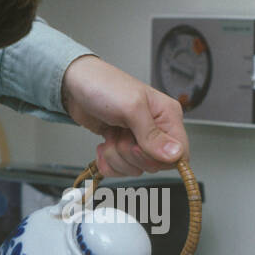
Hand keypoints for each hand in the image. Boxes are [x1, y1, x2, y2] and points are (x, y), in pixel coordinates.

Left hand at [60, 55, 189, 176]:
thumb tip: (175, 154)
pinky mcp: (122, 146)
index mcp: (167, 116)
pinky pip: (121, 169)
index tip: (139, 146)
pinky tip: (104, 144)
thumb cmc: (103, 85)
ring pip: (136, 168)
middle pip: (155, 164)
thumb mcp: (131, 107)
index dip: (159, 158)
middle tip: (122, 133)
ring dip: (117, 155)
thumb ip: (152, 134)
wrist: (75, 85)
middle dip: (131, 154)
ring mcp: (138, 139)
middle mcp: (156, 129)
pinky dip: (108, 161)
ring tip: (111, 134)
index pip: (180, 153)